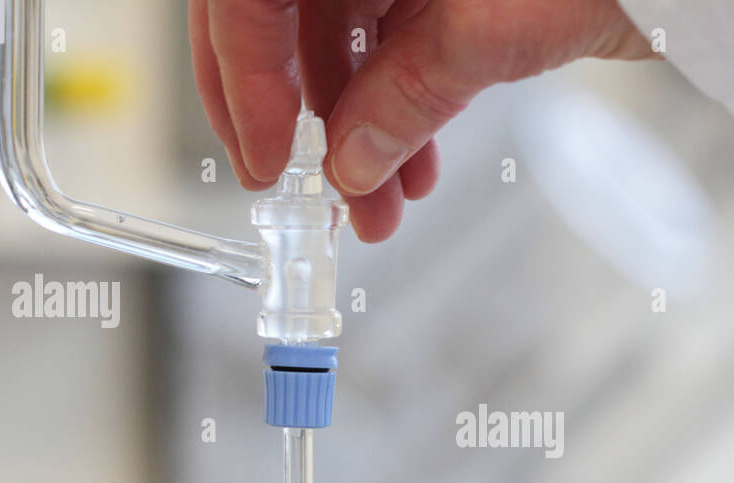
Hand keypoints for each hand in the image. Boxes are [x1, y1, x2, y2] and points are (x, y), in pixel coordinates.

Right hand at [189, 0, 652, 241]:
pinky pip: (397, 49)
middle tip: (298, 194)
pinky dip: (399, 113)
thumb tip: (347, 166)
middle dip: (298, 117)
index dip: (243, 74)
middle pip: (286, 17)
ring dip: (355, 133)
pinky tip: (410, 172)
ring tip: (376, 211)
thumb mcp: (491, 28)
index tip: (266, 157)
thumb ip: (406, 95)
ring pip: (346, 42)